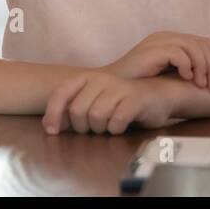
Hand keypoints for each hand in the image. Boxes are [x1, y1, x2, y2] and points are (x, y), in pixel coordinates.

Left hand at [42, 70, 175, 134]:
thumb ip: (73, 110)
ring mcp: (119, 87)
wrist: (159, 96)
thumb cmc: (122, 103)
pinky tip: (121, 126)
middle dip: (82, 127)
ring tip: (109, 126)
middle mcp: (103, 79)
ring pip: (96, 116)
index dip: (53, 113)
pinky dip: (116, 129)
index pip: (61, 92)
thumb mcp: (95, 102)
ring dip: (100, 128)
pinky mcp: (135, 99)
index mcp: (89, 77)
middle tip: (95, 128)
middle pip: (78, 110)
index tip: (52, 131)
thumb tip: (50, 125)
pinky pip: (116, 120)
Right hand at [106, 31, 209, 91]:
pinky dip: (187, 66)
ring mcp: (160, 41)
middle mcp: (168, 37)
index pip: (204, 43)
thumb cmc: (140, 85)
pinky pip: (178, 53)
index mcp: (173, 40)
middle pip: (202, 44)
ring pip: (194, 47)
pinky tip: (189, 79)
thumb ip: (186, 71)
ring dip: (204, 67)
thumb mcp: (168, 75)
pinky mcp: (153, 50)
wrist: (114, 88)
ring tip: (205, 85)